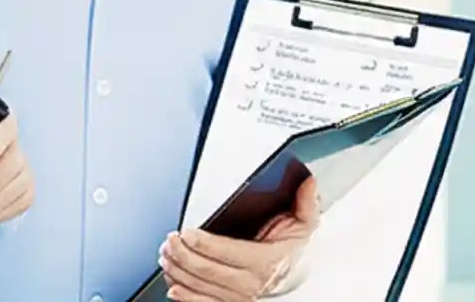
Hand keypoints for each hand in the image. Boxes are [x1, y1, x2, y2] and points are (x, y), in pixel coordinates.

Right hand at [0, 115, 34, 243]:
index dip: (6, 126)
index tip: (7, 117)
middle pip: (13, 161)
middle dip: (12, 141)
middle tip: (2, 134)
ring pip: (24, 179)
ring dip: (19, 161)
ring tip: (4, 154)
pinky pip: (25, 198)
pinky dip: (23, 182)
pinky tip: (9, 174)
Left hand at [159, 176, 320, 300]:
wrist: (292, 273)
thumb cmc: (291, 248)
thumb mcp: (303, 224)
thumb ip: (305, 205)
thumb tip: (309, 183)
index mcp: (265, 261)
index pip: (229, 253)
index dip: (205, 244)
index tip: (188, 232)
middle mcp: (251, 283)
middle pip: (209, 271)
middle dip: (184, 255)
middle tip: (170, 240)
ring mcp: (239, 296)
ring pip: (202, 287)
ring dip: (179, 271)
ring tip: (166, 256)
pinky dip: (187, 297)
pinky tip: (173, 287)